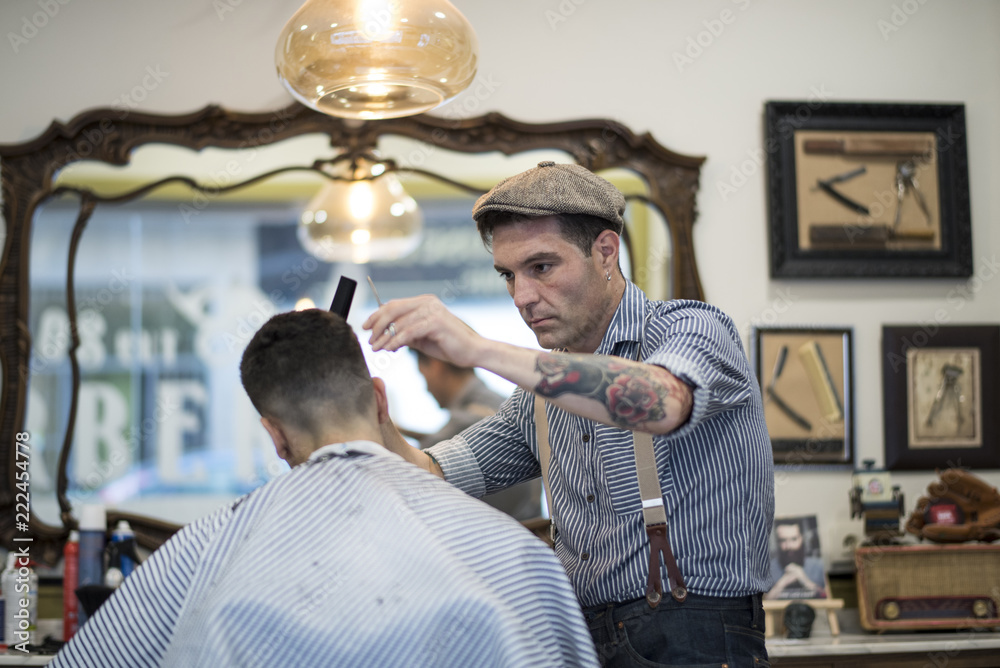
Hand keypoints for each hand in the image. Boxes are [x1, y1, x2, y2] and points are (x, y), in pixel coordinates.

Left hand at [362, 294, 484, 367]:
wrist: (473, 352)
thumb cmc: (448, 345)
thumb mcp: (421, 338)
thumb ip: (405, 333)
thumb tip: (383, 335)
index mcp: (424, 302)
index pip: (394, 304)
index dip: (376, 315)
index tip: (365, 327)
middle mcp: (428, 302)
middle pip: (393, 309)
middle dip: (377, 325)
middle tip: (369, 340)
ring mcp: (432, 310)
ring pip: (399, 323)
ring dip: (384, 337)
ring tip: (377, 348)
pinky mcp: (436, 322)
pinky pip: (409, 332)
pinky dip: (396, 341)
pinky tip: (390, 350)